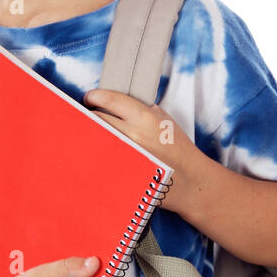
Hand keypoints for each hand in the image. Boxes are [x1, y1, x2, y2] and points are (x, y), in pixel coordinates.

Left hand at [84, 88, 200, 216]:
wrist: (190, 179)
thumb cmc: (178, 148)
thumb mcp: (164, 120)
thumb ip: (141, 109)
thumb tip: (115, 104)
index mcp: (145, 118)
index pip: (110, 100)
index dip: (94, 96)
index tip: (89, 97)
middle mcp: (133, 135)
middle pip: (96, 118)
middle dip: (88, 115)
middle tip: (86, 115)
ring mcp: (125, 155)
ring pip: (94, 138)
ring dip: (90, 133)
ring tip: (92, 133)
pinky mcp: (120, 171)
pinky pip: (100, 157)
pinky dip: (96, 152)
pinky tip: (98, 151)